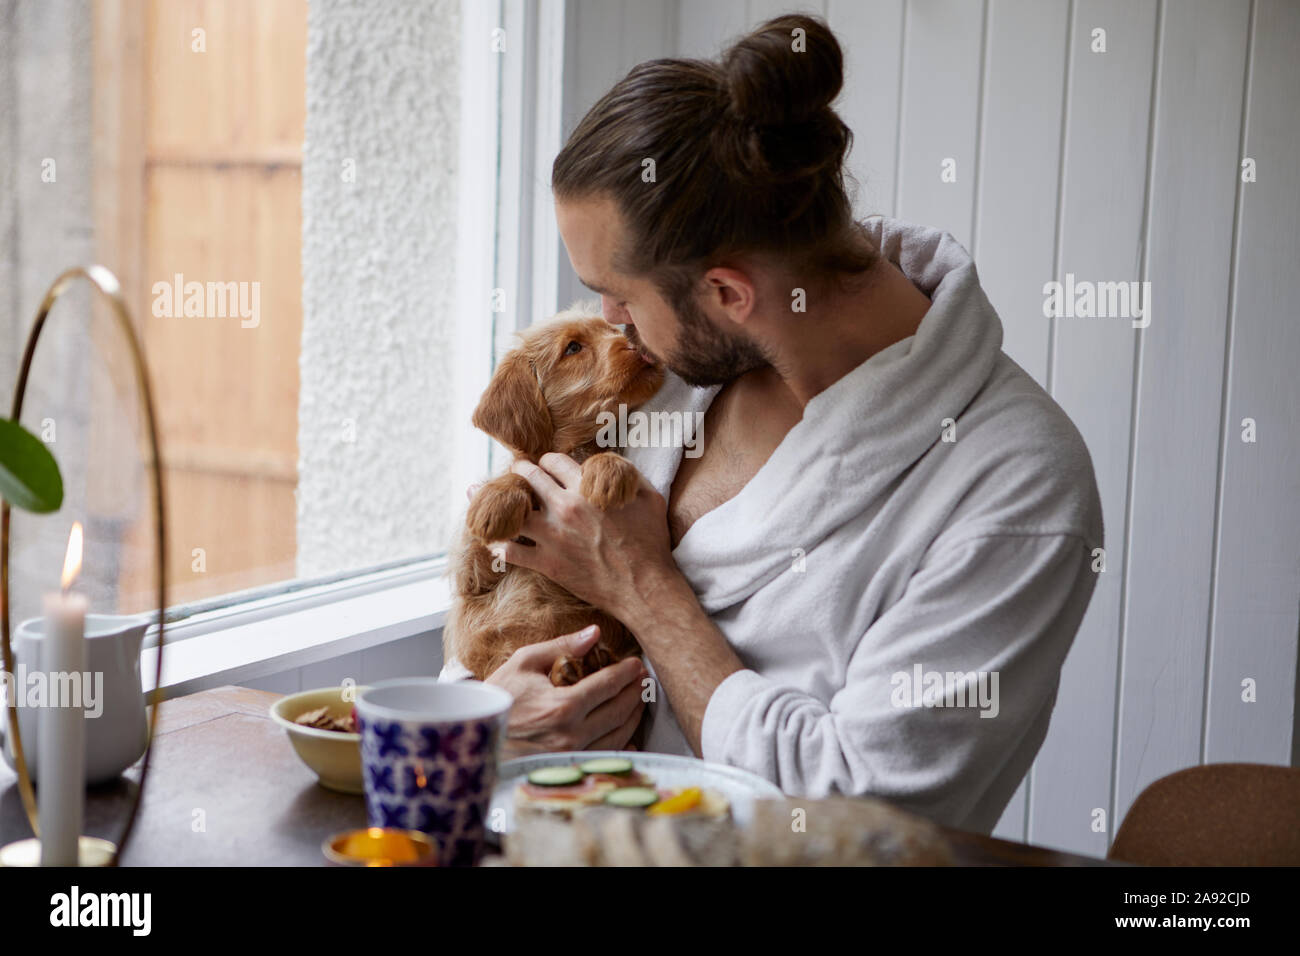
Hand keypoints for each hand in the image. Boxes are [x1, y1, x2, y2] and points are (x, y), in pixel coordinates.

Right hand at [485, 625, 647, 756]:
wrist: (477, 735)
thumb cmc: (499, 697)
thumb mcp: (524, 663)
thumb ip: (561, 646)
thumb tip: (594, 634)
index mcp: (562, 706)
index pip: (608, 686)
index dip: (626, 673)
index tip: (636, 664)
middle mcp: (571, 734)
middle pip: (619, 711)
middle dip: (635, 692)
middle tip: (642, 680)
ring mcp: (571, 754)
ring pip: (618, 736)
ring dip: (633, 716)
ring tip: (637, 700)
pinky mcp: (568, 766)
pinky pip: (605, 757)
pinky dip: (622, 745)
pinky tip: (628, 735)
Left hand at [491, 453, 680, 623]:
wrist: (643, 587)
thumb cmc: (650, 542)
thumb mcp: (648, 497)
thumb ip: (627, 474)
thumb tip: (610, 462)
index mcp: (587, 487)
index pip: (553, 461)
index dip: (548, 460)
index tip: (546, 464)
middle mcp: (564, 507)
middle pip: (528, 477)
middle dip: (520, 470)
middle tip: (516, 472)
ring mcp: (551, 536)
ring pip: (512, 510)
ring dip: (498, 501)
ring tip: (487, 497)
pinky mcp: (546, 562)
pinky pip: (510, 551)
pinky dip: (498, 544)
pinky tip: (492, 540)